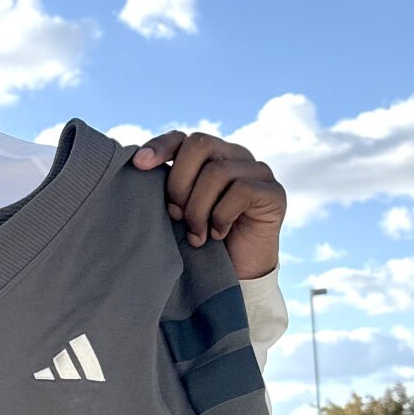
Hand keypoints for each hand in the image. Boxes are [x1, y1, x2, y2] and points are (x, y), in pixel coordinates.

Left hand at [132, 130, 285, 281]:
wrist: (236, 276)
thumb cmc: (203, 243)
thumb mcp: (179, 213)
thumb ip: (168, 190)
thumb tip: (140, 167)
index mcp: (210, 157)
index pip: (183, 138)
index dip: (160, 147)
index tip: (139, 165)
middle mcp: (235, 156)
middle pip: (199, 145)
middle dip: (179, 184)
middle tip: (176, 216)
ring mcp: (258, 171)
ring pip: (217, 172)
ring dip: (198, 209)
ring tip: (196, 235)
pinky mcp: (274, 192)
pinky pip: (240, 191)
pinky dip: (222, 216)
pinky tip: (218, 234)